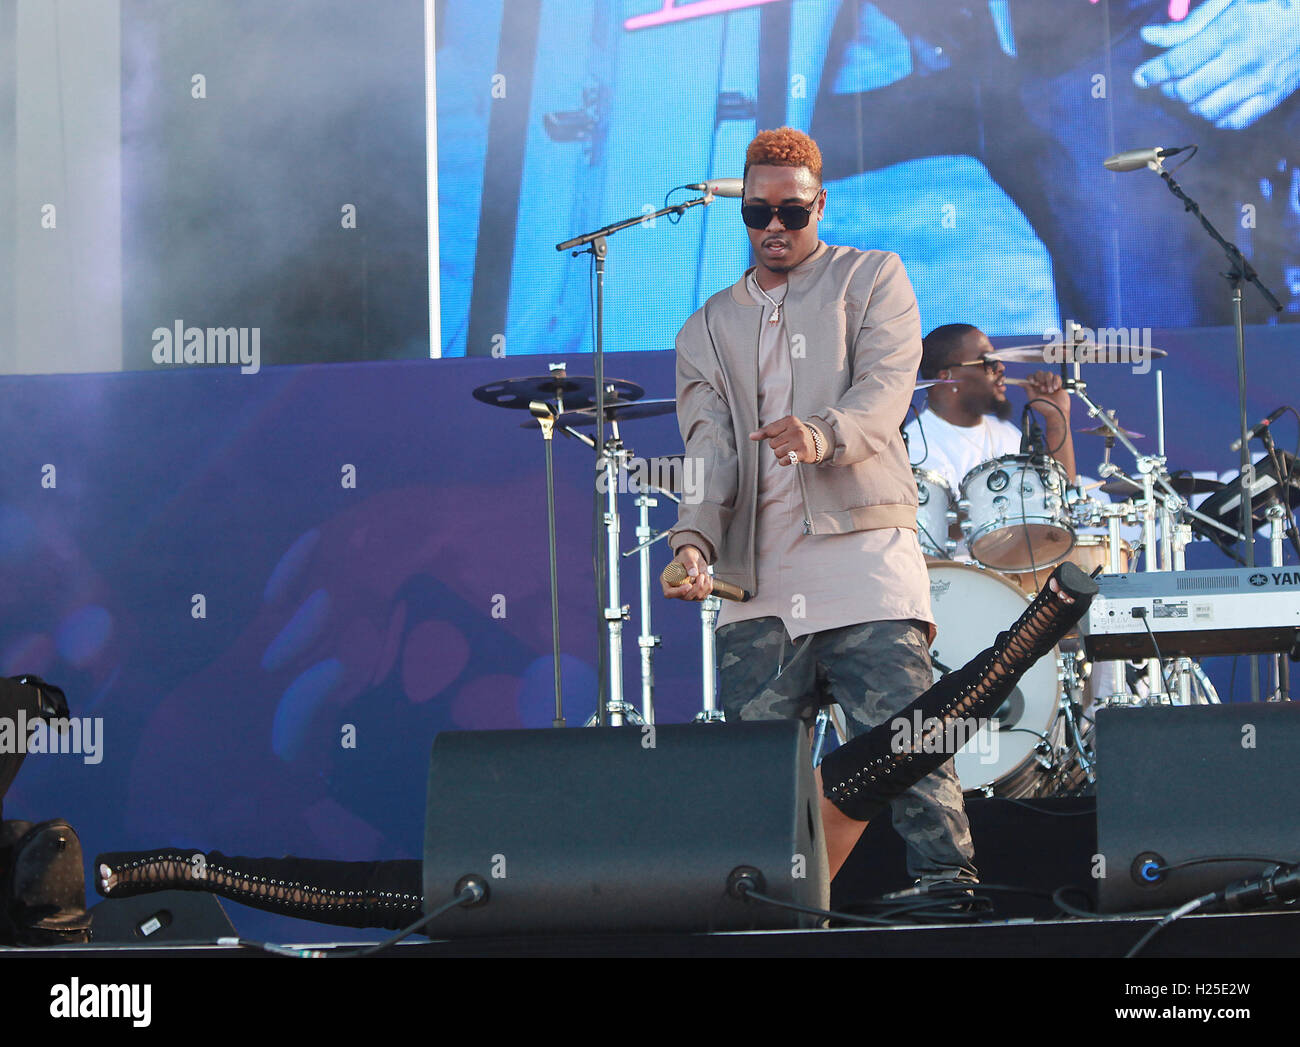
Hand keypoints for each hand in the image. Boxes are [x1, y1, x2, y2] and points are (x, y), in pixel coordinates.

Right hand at [662, 545, 712, 600]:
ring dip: (704, 586)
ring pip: (696, 597)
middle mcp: (675, 589)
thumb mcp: (687, 555)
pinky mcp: (695, 595)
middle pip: (685, 597)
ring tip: (704, 573)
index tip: (689, 585)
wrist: (694, 559)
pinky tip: (707, 577)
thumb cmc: (687, 556)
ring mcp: (685, 594)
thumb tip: (694, 573)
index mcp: (667, 580)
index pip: (669, 593)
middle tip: (701, 575)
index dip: (679, 592)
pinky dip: (708, 587)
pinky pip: (703, 596)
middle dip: (696, 588)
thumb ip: (689, 563)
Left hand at [749, 415, 817, 465]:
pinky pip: (785, 460)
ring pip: (777, 453)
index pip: (769, 431)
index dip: (767, 436)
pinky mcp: (803, 453)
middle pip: (773, 444)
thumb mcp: (783, 428)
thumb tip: (751, 436)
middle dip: (777, 446)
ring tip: (789, 450)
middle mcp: (796, 430)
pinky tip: (790, 457)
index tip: (773, 437)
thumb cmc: (794, 434)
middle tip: (786, 444)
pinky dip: (784, 461)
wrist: (816, 443)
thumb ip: (766, 431)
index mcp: (790, 420)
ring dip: (780, 454)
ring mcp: (801, 441)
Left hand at [1025, 371, 1069, 418]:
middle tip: (1043, 388)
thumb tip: (1020, 383)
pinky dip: (1056, 381)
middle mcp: (1042, 385)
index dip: (1032, 377)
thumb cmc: (1045, 407)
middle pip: (1039, 373)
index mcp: (1034, 388)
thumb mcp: (1033, 399)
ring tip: (1050, 391)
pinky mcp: (1058, 384)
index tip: (1034, 382)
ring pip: (1048, 374)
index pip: (1031, 377)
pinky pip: (1057, 376)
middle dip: (1041, 379)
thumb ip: (1028, 389)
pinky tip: (1056, 389)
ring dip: (1049, 382)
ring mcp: (1050, 384)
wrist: (1057, 411)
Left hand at [1134, 0, 1299, 129]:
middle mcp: (1243, 61)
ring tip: (1194, 88)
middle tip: (1169, 80)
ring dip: (1192, 102)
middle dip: (1171, 87)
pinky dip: (1217, 116)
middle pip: (1188, 90)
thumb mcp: (1230, 1)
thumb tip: (1150, 37)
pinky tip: (1215, 101)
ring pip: (1207, 109)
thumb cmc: (1270, 2)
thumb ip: (1189, 24)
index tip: (1141, 76)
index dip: (1154, 72)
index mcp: (1231, 32)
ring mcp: (1259, 82)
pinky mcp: (1272, 96)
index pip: (1178, 63)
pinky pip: (1233, 120)